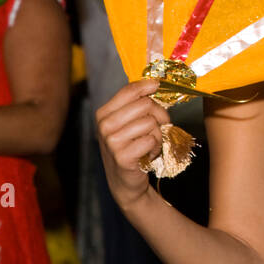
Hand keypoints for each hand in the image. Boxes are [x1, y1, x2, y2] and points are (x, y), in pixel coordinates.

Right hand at [96, 80, 171, 215]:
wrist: (125, 181)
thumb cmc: (131, 147)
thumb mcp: (129, 123)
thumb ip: (138, 103)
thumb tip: (156, 81)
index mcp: (104, 113)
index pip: (129, 90)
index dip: (147, 86)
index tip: (158, 85)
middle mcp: (104, 125)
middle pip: (144, 104)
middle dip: (159, 115)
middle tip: (159, 126)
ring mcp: (112, 141)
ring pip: (150, 123)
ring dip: (157, 134)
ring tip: (150, 143)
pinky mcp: (122, 156)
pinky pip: (151, 140)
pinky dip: (156, 147)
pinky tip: (148, 154)